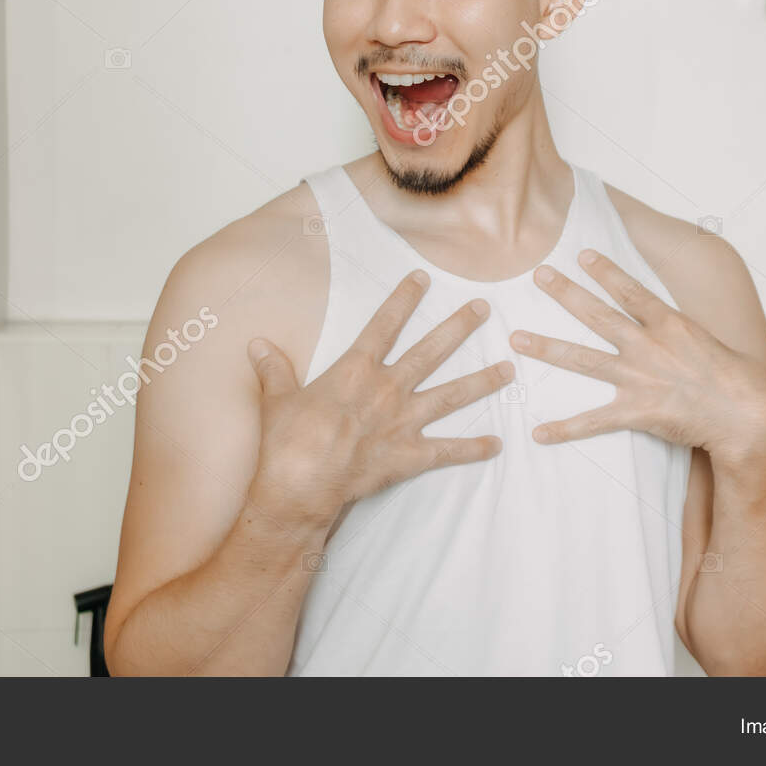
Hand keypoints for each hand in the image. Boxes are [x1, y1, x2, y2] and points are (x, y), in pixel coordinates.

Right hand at [248, 270, 509, 524]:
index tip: (423, 277)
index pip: (385, 324)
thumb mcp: (276, 398)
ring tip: (509, 368)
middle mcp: (387, 390)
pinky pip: (447, 451)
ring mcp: (403, 422)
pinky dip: (473, 449)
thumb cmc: (286, 442)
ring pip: (451, 395)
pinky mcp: (409, 456)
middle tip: (484, 308)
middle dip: (459, 327)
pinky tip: (497, 444)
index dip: (404, 299)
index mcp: (356, 370)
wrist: (299, 487)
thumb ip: (273, 369)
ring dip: (482, 381)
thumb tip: (256, 344)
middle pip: (431, 351)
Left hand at [510, 250, 765, 467]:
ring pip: (583, 359)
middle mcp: (648, 345)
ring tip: (517, 339)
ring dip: (547, 348)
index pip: (630, 290)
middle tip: (537, 275)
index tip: (580, 253)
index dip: (604, 270)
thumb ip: (686, 333)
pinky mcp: (636, 411)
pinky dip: (565, 428)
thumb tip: (678, 326)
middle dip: (565, 292)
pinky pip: (593, 421)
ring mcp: (639, 377)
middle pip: (597, 314)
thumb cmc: (740, 380)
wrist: (747, 416)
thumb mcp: (713, 342)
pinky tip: (539, 432)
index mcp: (670, 324)